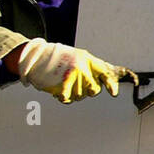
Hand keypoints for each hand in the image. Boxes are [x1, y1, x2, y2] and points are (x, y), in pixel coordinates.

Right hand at [16, 39, 137, 103]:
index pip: (105, 73)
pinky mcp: (65, 81)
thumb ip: (94, 69)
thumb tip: (108, 85)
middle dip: (87, 91)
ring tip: (65, 84)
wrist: (39, 55)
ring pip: (81, 96)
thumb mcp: (80, 58)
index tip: (114, 93)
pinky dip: (64, 98)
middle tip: (76, 83)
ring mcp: (75, 73)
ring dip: (73, 94)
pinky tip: (60, 94)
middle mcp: (84, 66)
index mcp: (89, 60)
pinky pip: (69, 98)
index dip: (111, 84)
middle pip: (94, 90)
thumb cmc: (62, 59)